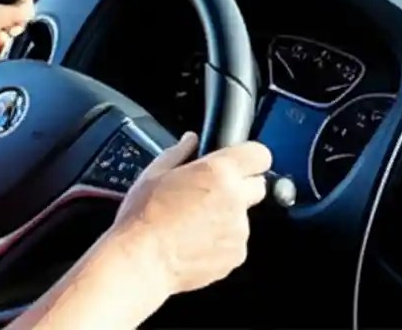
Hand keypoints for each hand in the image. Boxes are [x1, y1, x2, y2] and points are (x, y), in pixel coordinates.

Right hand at [108, 132, 271, 296]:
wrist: (142, 260)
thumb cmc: (144, 218)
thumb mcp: (153, 174)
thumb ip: (179, 153)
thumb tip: (190, 141)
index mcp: (217, 172)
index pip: (259, 154)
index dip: (249, 157)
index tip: (238, 161)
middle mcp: (235, 200)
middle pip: (257, 186)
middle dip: (239, 186)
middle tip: (210, 192)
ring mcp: (239, 230)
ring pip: (243, 216)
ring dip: (227, 216)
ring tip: (193, 222)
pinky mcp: (236, 255)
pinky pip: (235, 241)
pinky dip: (221, 240)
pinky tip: (194, 240)